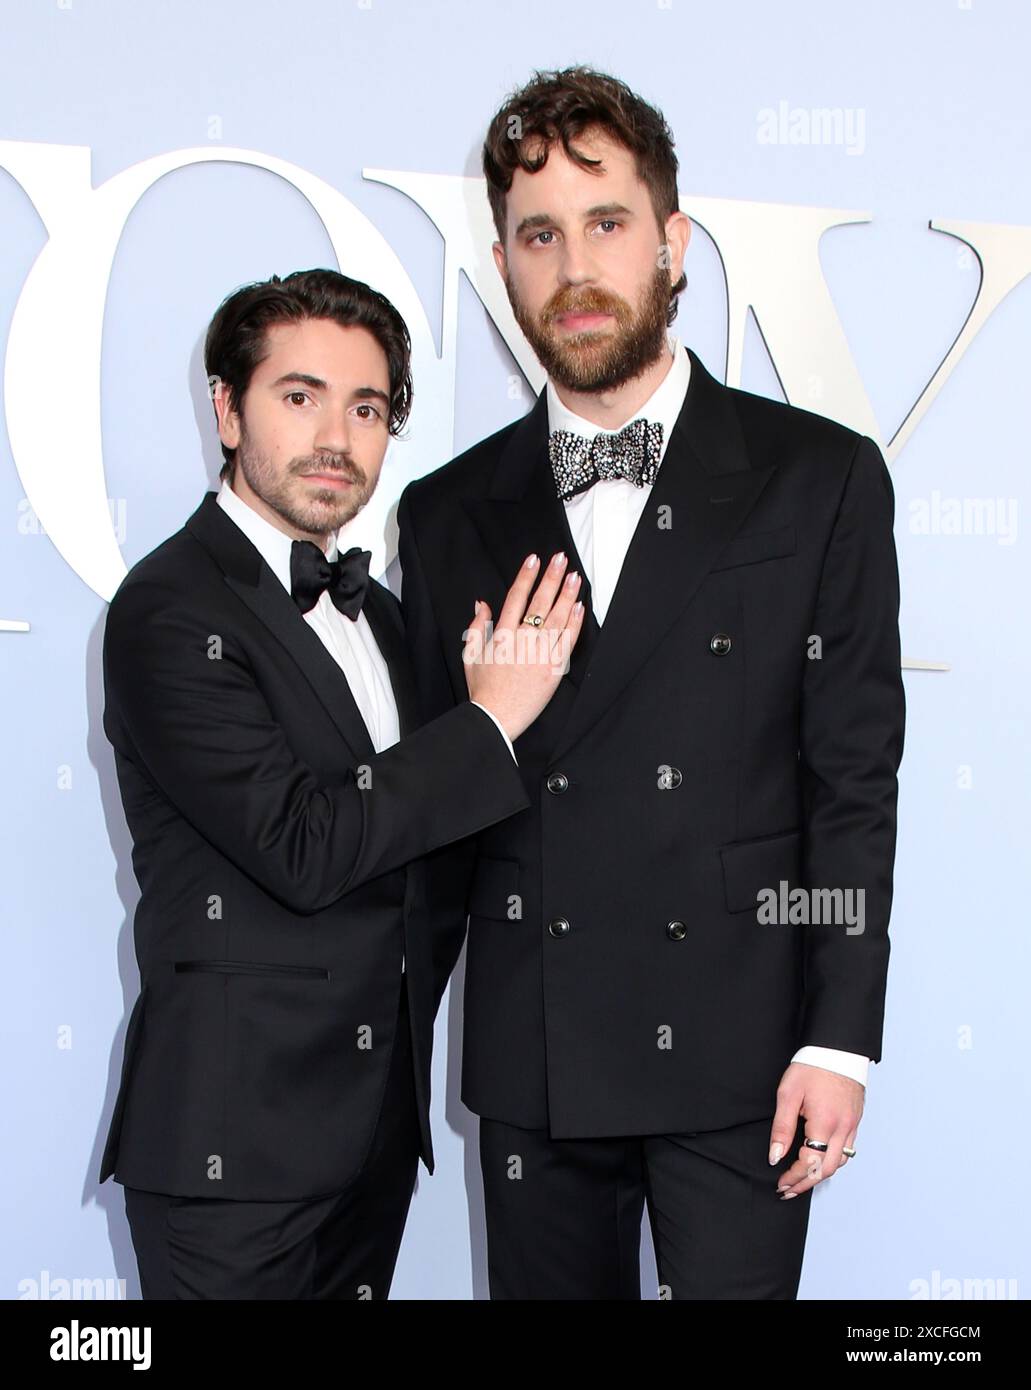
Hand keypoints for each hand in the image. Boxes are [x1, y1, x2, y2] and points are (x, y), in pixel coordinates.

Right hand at [463, 552, 583, 741]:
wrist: (496, 718)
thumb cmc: (483, 691)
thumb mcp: (470, 656)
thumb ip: (477, 627)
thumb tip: (482, 604)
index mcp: (502, 635)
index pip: (516, 597)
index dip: (526, 576)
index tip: (534, 560)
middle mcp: (523, 640)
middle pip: (540, 601)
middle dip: (551, 577)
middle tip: (561, 559)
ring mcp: (540, 653)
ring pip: (557, 617)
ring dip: (567, 594)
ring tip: (575, 577)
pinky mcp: (554, 668)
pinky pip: (567, 641)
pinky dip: (574, 623)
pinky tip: (580, 607)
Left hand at [768, 1062, 863, 1197]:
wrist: (837, 1049)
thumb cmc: (811, 1067)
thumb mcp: (788, 1095)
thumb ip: (782, 1128)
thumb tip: (775, 1157)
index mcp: (825, 1123)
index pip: (810, 1164)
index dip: (794, 1177)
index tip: (780, 1183)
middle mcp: (843, 1129)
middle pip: (827, 1170)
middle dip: (806, 1183)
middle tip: (788, 1190)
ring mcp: (852, 1126)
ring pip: (840, 1163)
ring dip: (820, 1175)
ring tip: (801, 1180)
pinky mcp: (855, 1121)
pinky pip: (847, 1151)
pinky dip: (832, 1161)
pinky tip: (819, 1161)